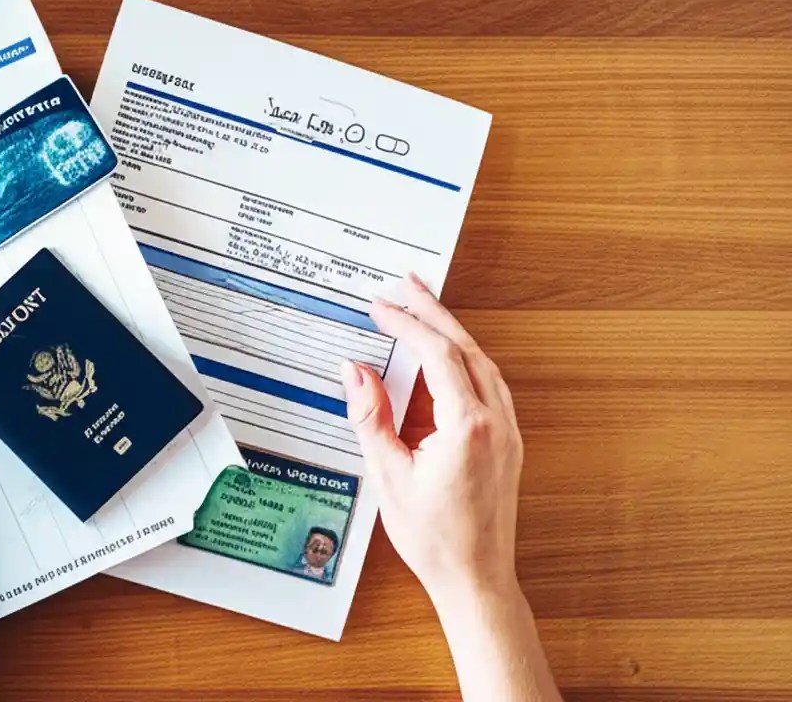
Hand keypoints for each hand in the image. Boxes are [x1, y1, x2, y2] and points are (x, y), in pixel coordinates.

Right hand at [341, 275, 559, 701]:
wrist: (475, 578)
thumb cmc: (434, 538)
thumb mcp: (387, 476)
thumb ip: (371, 417)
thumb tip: (356, 373)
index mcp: (467, 427)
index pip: (436, 354)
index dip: (407, 324)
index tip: (381, 306)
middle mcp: (495, 422)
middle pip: (465, 347)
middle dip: (433, 311)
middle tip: (406, 284)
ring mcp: (507, 431)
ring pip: (481, 362)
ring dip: (452, 331)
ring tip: (424, 308)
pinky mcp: (507, 441)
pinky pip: (489, 383)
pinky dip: (464, 358)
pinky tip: (446, 356)